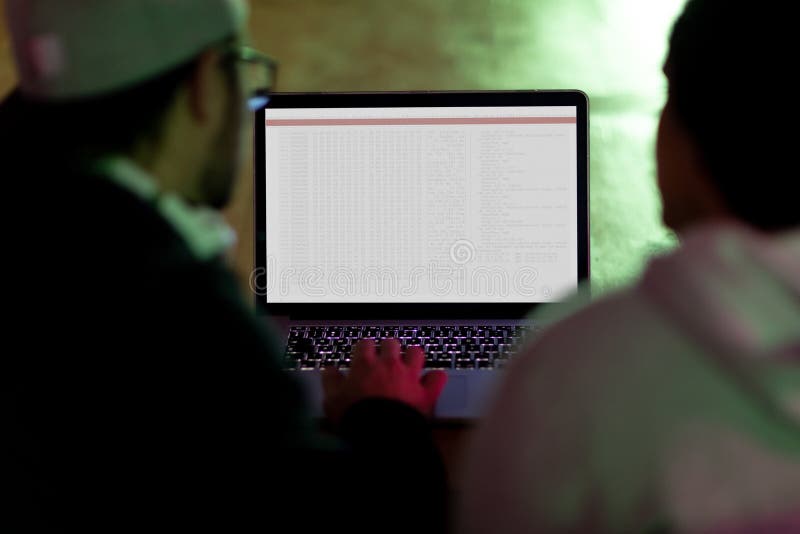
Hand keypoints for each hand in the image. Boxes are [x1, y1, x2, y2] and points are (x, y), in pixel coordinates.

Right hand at [321, 338, 447, 422]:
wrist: (381, 436)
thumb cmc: (356, 418)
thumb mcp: (332, 400)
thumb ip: (331, 381)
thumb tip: (329, 371)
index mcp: (365, 365)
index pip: (365, 344)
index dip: (364, 349)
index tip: (363, 355)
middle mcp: (389, 365)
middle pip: (391, 343)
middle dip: (388, 348)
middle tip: (385, 358)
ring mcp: (410, 377)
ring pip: (416, 353)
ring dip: (413, 356)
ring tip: (409, 364)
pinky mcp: (426, 393)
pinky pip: (438, 377)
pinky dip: (435, 378)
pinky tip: (431, 381)